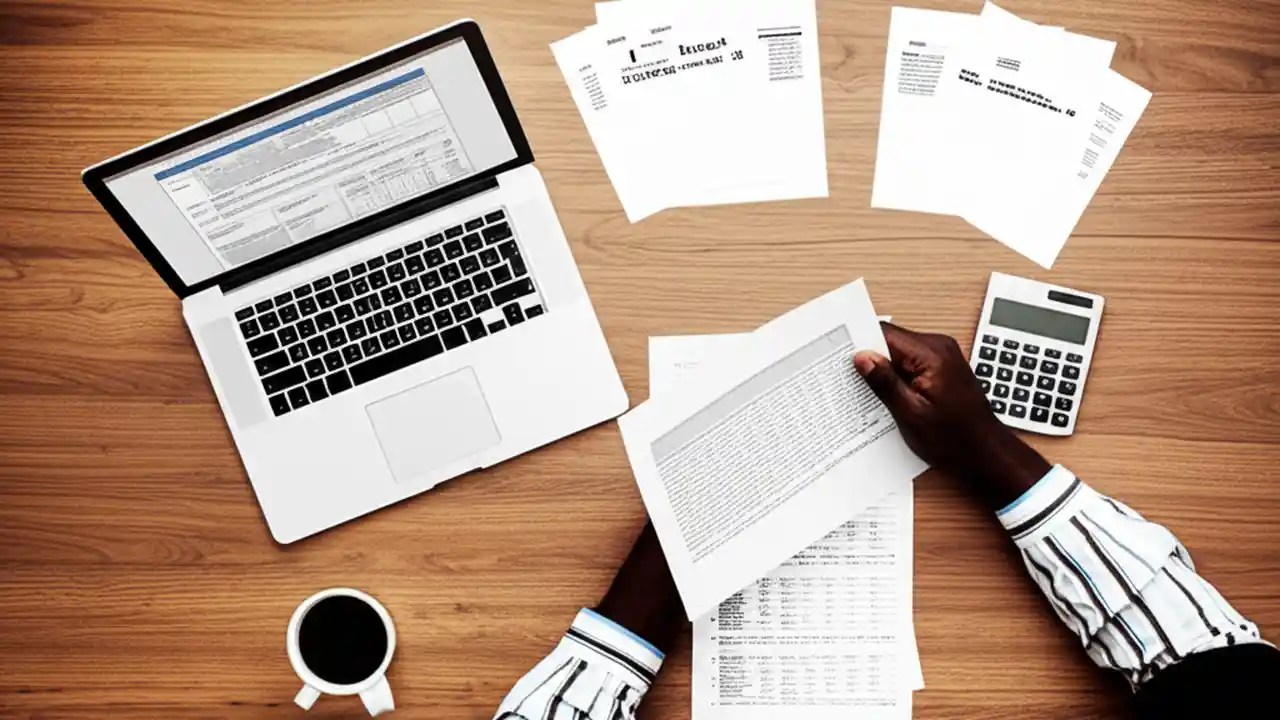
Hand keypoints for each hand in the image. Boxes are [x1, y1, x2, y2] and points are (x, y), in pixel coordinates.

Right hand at [853, 322, 1049, 508]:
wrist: (985, 452)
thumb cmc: (954, 438)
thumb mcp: (911, 413)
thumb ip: (885, 382)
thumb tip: (862, 357)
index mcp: (931, 354)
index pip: (885, 333)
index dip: (860, 342)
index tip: (841, 356)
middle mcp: (938, 347)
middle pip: (891, 340)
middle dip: (870, 358)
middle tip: (848, 377)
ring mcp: (942, 356)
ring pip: (899, 352)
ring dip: (883, 369)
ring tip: (868, 391)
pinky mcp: (941, 367)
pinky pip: (910, 362)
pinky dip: (896, 375)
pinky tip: (888, 395)